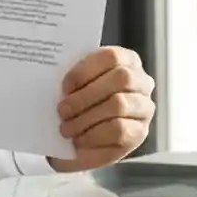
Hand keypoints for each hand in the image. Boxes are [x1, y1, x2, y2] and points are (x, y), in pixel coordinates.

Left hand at [48, 47, 154, 173]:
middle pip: (120, 78)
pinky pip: (119, 130)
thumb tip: (51, 77)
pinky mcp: (140, 132)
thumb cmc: (78, 104)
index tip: (64, 87)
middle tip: (62, 110)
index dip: (85, 71)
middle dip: (85, 96)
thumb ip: (72, 79)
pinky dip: (94, 135)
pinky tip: (79, 139)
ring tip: (66, 128)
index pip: (111, 56)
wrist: (82, 138)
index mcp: (126, 60)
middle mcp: (142, 81)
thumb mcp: (75, 86)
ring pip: (119, 105)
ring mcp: (144, 107)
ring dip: (86, 118)